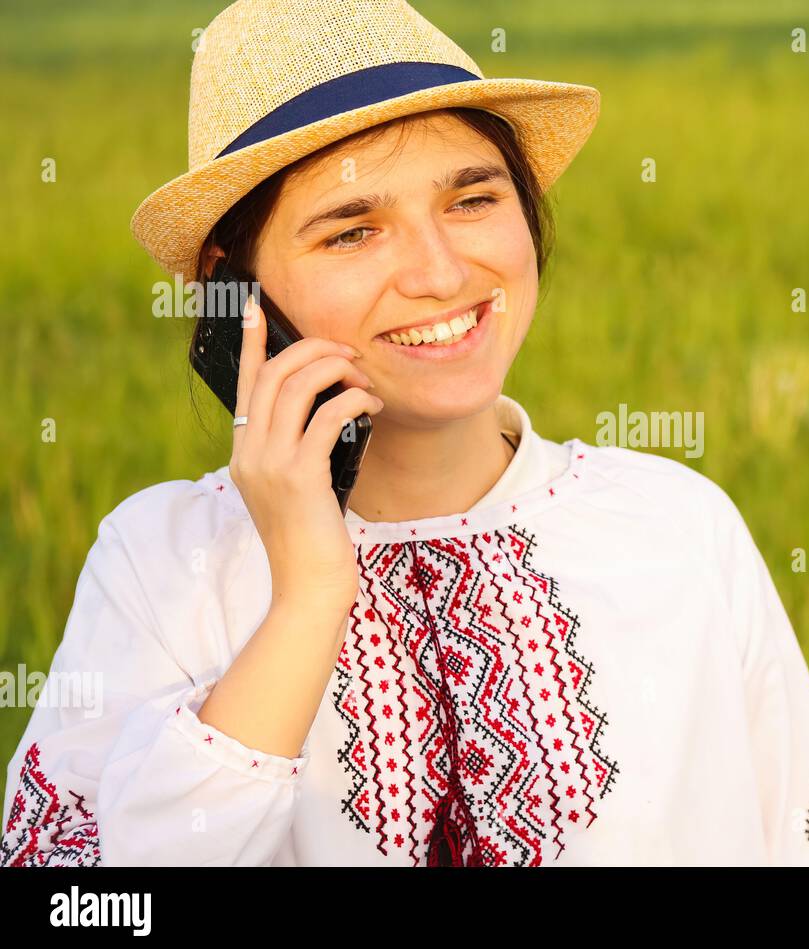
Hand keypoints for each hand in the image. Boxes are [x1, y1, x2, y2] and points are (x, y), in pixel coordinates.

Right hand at [227, 295, 382, 614]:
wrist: (309, 588)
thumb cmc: (312, 541)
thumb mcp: (295, 490)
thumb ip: (297, 451)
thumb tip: (327, 411)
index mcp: (244, 453)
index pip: (244, 385)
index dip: (250, 342)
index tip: (254, 307)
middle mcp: (249, 453)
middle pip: (271, 374)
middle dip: (311, 350)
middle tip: (347, 352)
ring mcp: (270, 464)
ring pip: (296, 387)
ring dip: (336, 370)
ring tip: (364, 379)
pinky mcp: (300, 477)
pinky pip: (327, 417)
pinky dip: (354, 401)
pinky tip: (373, 407)